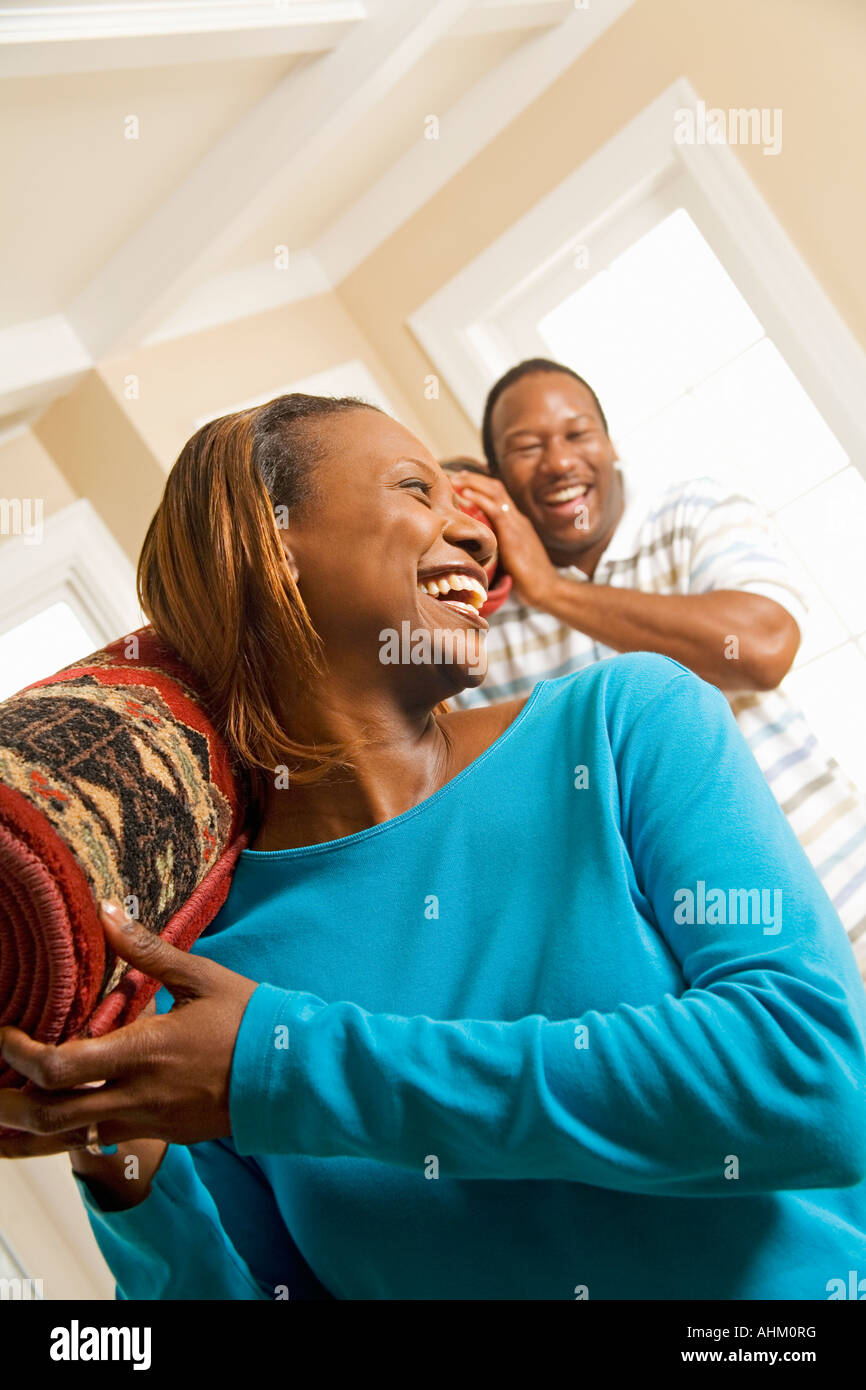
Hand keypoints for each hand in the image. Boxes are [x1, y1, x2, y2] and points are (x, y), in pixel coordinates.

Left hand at [0, 900, 258, 1155]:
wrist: (293, 1075)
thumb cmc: (250, 1021)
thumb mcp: (200, 976)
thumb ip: (146, 950)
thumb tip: (104, 911)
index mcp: (143, 1051)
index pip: (59, 1067)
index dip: (19, 1055)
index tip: (4, 1036)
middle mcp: (137, 1095)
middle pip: (50, 1117)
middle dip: (7, 1108)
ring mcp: (147, 1121)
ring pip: (69, 1140)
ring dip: (27, 1134)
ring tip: (0, 1124)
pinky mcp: (160, 1134)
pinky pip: (99, 1141)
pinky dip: (66, 1136)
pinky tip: (54, 1124)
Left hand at [451, 472, 556, 607]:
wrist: (548, 589)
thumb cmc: (529, 582)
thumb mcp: (509, 561)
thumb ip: (496, 551)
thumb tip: (476, 556)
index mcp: (518, 524)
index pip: (499, 497)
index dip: (481, 487)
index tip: (463, 483)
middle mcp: (518, 519)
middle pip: (496, 489)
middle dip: (475, 479)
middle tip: (456, 476)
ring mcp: (517, 525)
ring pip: (495, 494)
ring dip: (474, 484)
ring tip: (456, 479)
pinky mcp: (514, 535)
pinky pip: (497, 510)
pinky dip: (480, 499)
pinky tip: (466, 494)